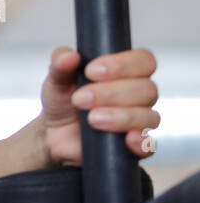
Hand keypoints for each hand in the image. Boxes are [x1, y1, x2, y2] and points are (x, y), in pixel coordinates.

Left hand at [39, 46, 159, 163]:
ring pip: (148, 116)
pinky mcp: (135, 146)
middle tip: (81, 98)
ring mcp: (139, 121)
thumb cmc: (63, 100)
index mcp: (127, 72)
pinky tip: (126, 138)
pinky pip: (149, 145)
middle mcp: (139, 95)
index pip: (144, 60)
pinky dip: (140, 141)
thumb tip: (70, 56)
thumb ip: (60, 62)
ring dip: (119, 116)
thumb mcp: (57, 78)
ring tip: (91, 119)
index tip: (91, 71)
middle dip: (111, 93)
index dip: (123, 64)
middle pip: (146, 89)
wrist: (52, 132)